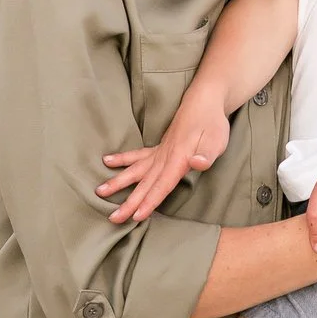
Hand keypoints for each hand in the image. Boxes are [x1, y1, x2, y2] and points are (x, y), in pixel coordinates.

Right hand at [96, 101, 230, 223]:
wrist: (204, 100)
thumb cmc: (212, 123)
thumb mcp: (217, 140)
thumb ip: (206, 154)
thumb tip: (197, 163)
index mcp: (178, 158)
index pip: (162, 185)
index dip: (150, 201)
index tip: (135, 216)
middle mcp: (165, 156)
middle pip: (145, 183)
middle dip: (129, 202)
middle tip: (113, 218)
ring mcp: (159, 151)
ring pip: (135, 170)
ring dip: (118, 182)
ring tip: (99, 191)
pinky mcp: (159, 147)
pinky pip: (136, 155)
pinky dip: (122, 158)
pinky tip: (106, 161)